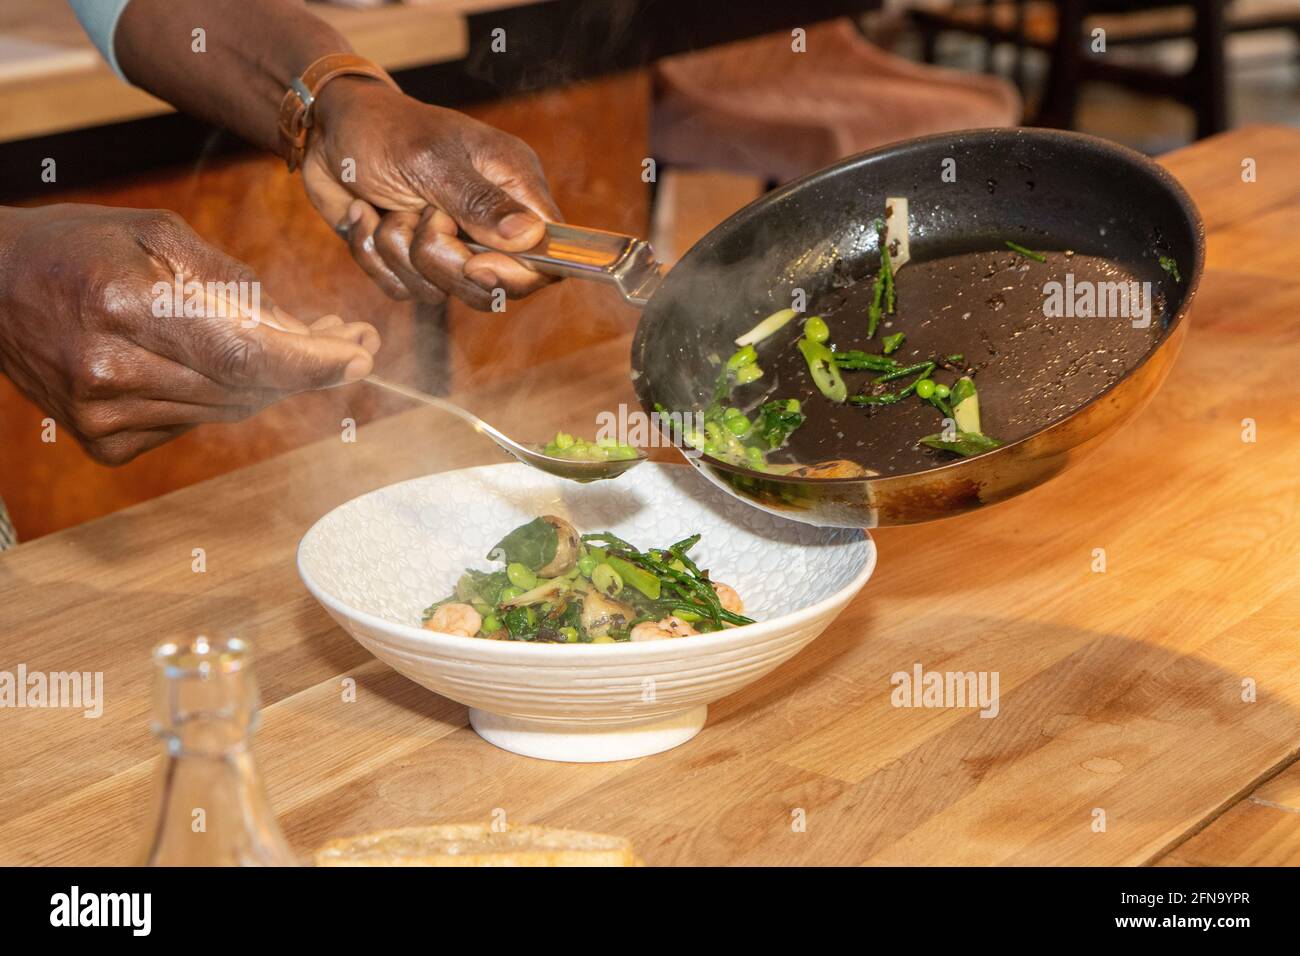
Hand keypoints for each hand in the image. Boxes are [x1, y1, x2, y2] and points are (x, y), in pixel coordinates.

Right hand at [0, 204, 378, 464]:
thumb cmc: (80, 246)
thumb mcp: (158, 234)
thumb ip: (235, 286)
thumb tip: (306, 333)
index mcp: (126, 306)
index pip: (244, 354)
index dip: (311, 362)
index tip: (360, 357)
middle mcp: (112, 370)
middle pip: (243, 387)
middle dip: (307, 368)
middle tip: (352, 345)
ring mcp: (103, 415)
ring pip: (225, 408)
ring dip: (271, 383)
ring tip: (309, 349)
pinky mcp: (103, 442)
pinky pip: (193, 423)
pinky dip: (219, 395)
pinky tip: (223, 366)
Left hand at [301, 79, 561, 309]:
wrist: (326, 126)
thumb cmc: (382, 128)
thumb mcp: (430, 161)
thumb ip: (479, 202)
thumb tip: (531, 236)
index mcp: (513, 185)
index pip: (548, 254)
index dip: (517, 274)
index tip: (474, 264)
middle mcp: (490, 220)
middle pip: (492, 286)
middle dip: (443, 261)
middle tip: (418, 216)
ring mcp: (452, 243)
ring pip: (441, 292)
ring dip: (398, 253)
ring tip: (388, 207)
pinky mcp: (414, 259)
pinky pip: (402, 289)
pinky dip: (373, 257)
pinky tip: (366, 215)